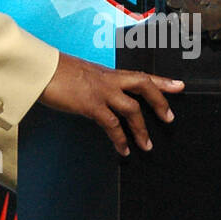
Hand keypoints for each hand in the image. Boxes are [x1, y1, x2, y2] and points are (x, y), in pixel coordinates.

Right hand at [39, 52, 182, 154]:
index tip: (179, 86)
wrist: (40, 69)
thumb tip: (101, 95)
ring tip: (147, 146)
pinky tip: (123, 150)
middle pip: (144, 86)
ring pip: (132, 109)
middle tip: (169, 118)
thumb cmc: (56, 72)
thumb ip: (96, 84)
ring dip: (141, 130)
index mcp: (108, 73)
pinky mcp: (91, 105)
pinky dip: (120, 139)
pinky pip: (112, 125)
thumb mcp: (82, 75)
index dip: (162, 80)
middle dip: (160, 102)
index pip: (140, 74)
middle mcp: (109, 80)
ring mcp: (102, 92)